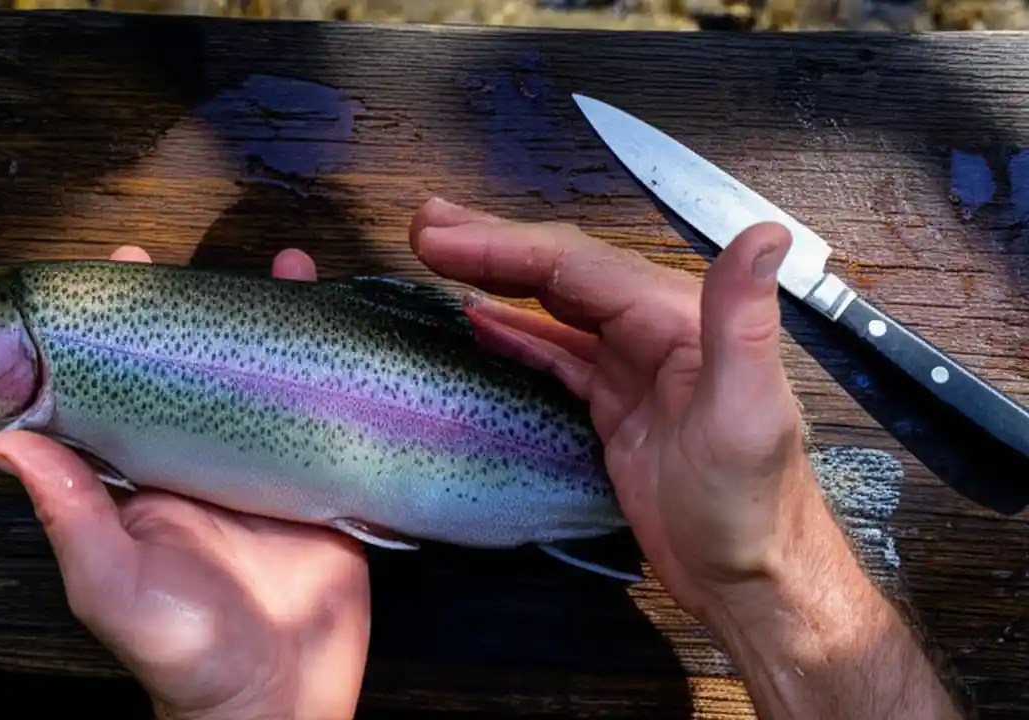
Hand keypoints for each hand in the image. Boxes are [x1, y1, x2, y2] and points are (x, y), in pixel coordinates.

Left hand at [0, 247, 369, 719]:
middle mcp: (195, 460)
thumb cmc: (187, 654)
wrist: (282, 697)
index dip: (109, 330)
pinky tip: (340, 322)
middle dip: (189, 308)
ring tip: (284, 267)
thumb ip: (69, 515)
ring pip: (259, 375)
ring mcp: (259, 465)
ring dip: (269, 320)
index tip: (110, 274)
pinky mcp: (317, 477)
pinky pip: (321, 406)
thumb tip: (2, 443)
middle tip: (188, 258)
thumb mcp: (115, 587)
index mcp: (138, 478)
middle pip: (189, 367)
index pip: (114, 388)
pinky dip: (331, 361)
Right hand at [409, 198, 960, 718]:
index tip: (439, 238)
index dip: (504, 246)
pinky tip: (482, 318)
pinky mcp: (617, 404)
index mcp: (678, 319)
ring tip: (440, 253)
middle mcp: (655, 329)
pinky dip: (517, 331)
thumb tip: (763, 235)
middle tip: (425, 227)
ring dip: (497, 276)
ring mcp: (633, 366)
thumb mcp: (747, 415)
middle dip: (490, 245)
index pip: (577, 267)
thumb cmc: (748, 508)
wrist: (751, 580)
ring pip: (554, 306)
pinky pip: (558, 352)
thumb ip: (741, 321)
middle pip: (560, 272)